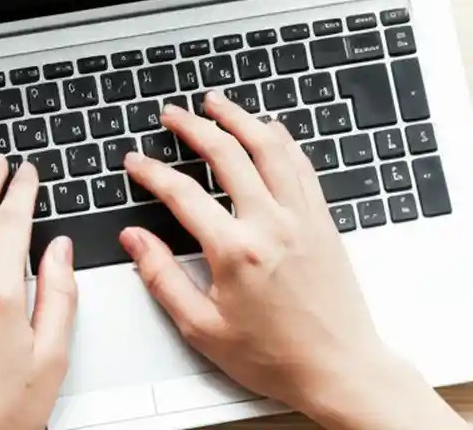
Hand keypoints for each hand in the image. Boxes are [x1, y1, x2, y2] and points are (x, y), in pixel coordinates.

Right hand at [121, 92, 466, 429]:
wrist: (338, 369)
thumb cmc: (274, 356)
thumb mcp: (202, 328)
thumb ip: (162, 278)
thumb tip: (135, 241)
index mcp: (236, 252)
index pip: (182, 194)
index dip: (152, 172)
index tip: (135, 161)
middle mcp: (271, 224)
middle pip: (227, 155)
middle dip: (194, 127)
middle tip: (172, 114)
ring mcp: (302, 218)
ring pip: (270, 148)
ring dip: (240, 118)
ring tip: (216, 103)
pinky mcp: (323, 221)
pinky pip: (301, 166)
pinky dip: (282, 140)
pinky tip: (269, 130)